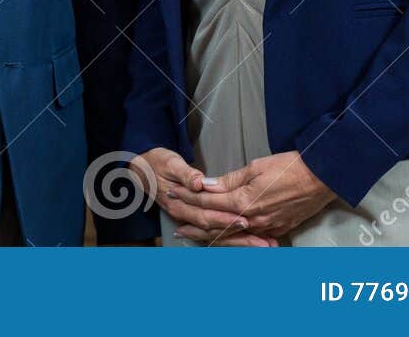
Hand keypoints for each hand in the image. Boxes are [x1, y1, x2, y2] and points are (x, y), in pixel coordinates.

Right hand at [133, 148, 276, 246]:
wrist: (143, 169)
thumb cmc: (158, 163)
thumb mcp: (170, 163)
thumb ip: (186, 174)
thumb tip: (198, 182)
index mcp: (179, 205)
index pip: (206, 216)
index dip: (226, 218)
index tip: (245, 219)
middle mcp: (185, 217)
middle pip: (216, 232)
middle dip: (241, 238)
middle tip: (263, 241)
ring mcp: (191, 221)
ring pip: (218, 237)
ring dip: (242, 243)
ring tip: (264, 245)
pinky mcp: (196, 220)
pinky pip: (216, 234)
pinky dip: (234, 240)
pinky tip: (250, 242)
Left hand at [175, 151, 335, 238]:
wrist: (322, 179)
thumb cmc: (290, 167)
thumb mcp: (256, 167)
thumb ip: (229, 180)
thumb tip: (206, 184)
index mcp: (243, 201)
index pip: (207, 201)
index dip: (188, 197)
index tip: (173, 193)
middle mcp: (251, 219)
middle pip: (214, 224)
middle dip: (192, 222)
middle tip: (175, 223)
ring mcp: (264, 227)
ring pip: (229, 235)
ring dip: (208, 235)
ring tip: (191, 235)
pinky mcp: (276, 230)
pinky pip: (248, 238)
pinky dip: (232, 238)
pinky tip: (223, 239)